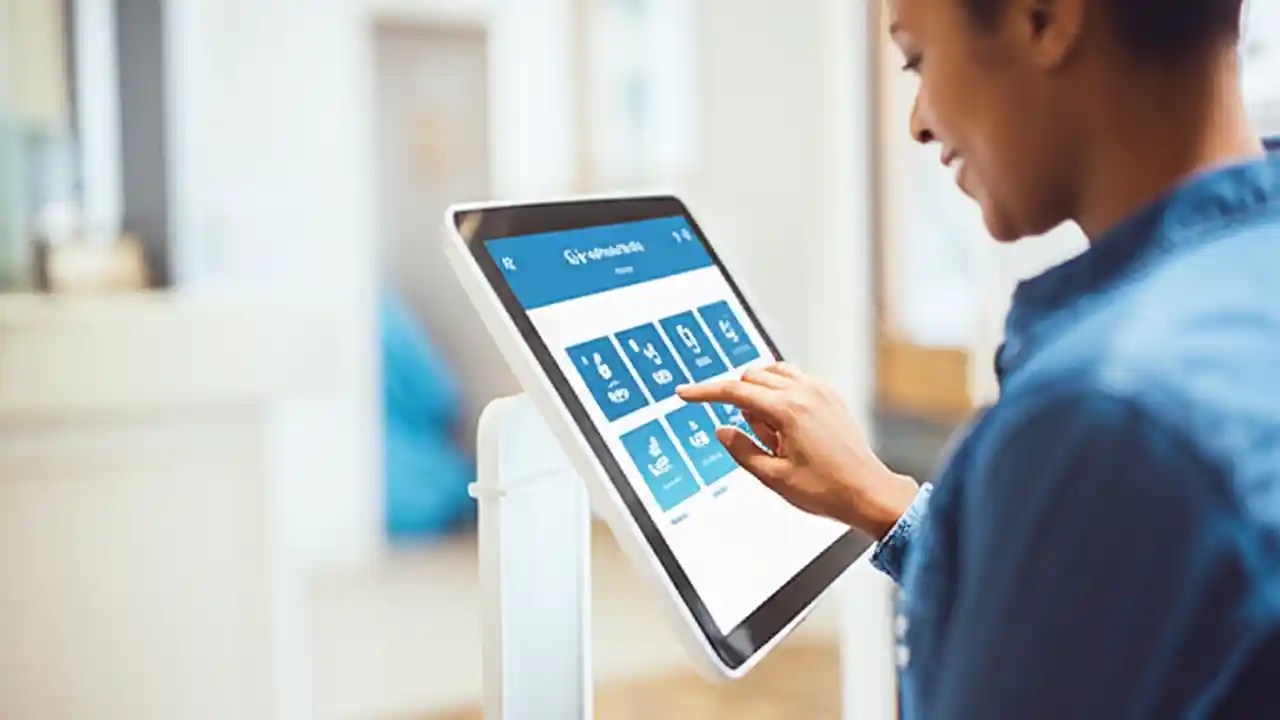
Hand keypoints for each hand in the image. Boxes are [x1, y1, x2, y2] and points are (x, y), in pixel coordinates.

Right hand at [677, 362, 919, 538]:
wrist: (868, 492)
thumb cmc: (828, 489)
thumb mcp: (773, 477)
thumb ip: (741, 451)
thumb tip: (723, 431)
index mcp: (789, 410)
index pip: (734, 391)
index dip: (705, 392)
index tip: (685, 394)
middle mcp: (806, 393)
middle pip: (752, 376)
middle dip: (740, 401)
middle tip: (756, 440)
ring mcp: (820, 391)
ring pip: (773, 373)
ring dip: (760, 395)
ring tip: (774, 436)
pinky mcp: (830, 396)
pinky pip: (795, 380)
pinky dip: (780, 394)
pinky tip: (789, 429)